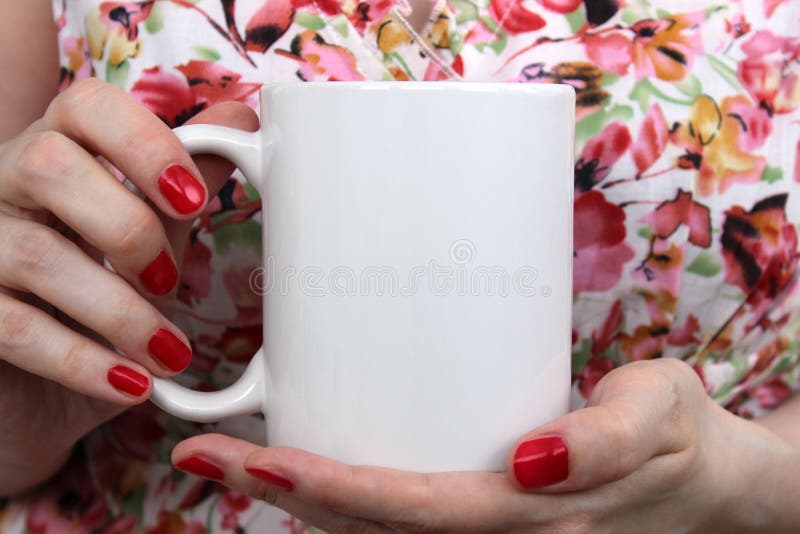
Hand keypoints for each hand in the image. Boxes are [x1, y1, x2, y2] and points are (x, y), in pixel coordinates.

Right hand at [0, 78, 257, 495]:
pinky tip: (133, 383)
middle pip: (48, 164)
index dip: (145, 143)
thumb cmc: (97, 302)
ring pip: (34, 253)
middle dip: (127, 226)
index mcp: (55, 153)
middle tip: (168, 279)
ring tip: (169, 352)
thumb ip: (181, 189)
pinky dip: (84, 360)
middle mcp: (3, 186)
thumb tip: (242, 121)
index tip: (195, 200)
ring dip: (119, 311)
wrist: (40, 392)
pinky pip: (14, 326)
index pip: (85, 105)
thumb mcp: (147, 242)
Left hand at [173, 359, 799, 531]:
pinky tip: (309, 470)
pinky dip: (341, 499)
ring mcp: (487, 529)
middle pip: (367, 525)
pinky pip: (399, 515)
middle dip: (280, 494)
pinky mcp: (486, 509)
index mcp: (526, 514)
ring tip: (232, 461)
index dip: (326, 489)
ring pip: (373, 528)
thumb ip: (604, 442)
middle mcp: (494, 532)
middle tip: (205, 457)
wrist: (701, 478)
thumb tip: (532, 458)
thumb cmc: (676, 439)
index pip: (406, 510)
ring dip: (298, 498)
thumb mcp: (657, 416)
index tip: (254, 460)